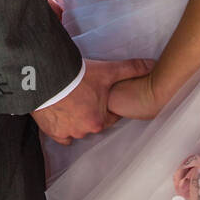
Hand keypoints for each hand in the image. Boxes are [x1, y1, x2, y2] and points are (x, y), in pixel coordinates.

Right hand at [32, 58, 153, 145]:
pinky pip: (61, 134)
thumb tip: (152, 65)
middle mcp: (83, 131)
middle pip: (93, 123)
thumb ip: (132, 69)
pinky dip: (62, 126)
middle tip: (87, 95)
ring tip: (74, 102)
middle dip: (92, 112)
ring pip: (76, 129)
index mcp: (99, 121)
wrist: (47, 77)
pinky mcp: (51, 131)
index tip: (101, 95)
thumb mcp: (108, 70)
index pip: (110, 116)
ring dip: (77, 119)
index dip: (108, 104)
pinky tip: (62, 114)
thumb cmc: (78, 76)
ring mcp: (66, 132)